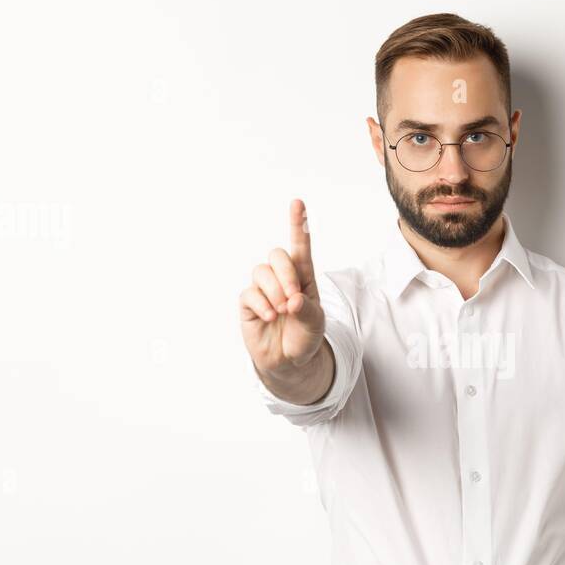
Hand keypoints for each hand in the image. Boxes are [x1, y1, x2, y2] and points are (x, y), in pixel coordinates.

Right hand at [240, 198, 325, 375]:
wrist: (289, 362)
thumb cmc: (305, 337)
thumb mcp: (315, 325)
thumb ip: (307, 310)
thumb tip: (292, 299)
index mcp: (303, 277)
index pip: (300, 246)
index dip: (298, 225)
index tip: (297, 203)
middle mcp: (281, 278)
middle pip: (277, 255)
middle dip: (286, 274)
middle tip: (294, 298)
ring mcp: (263, 289)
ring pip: (261, 272)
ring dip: (275, 292)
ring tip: (283, 312)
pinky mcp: (248, 303)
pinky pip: (250, 293)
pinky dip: (262, 305)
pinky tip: (270, 317)